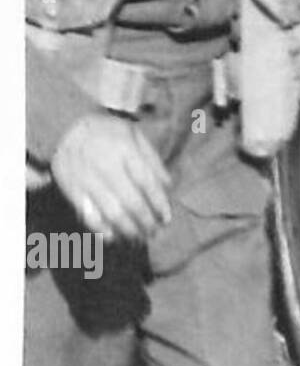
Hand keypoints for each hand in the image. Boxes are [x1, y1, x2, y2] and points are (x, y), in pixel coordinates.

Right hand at [50, 113, 171, 239]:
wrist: (65, 128)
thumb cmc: (107, 132)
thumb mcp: (135, 135)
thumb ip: (152, 160)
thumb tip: (168, 186)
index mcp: (125, 151)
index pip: (147, 182)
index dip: (159, 203)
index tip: (167, 218)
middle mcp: (106, 167)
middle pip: (131, 202)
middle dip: (146, 221)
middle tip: (155, 230)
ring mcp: (88, 181)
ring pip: (111, 213)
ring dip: (128, 229)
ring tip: (139, 236)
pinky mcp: (72, 191)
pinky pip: (88, 216)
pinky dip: (101, 230)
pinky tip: (114, 236)